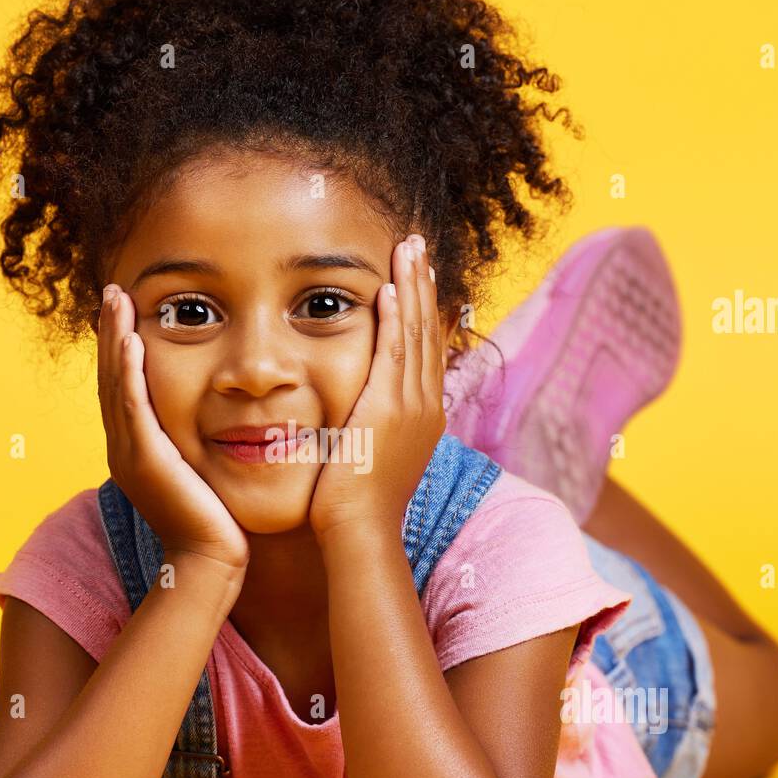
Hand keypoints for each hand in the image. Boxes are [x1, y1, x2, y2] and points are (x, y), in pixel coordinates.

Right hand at [96, 284, 249, 571]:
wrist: (210, 561)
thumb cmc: (217, 521)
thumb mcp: (201, 472)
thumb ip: (197, 445)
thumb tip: (217, 421)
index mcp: (135, 449)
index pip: (122, 386)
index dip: (120, 347)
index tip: (125, 310)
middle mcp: (124, 448)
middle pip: (110, 377)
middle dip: (111, 332)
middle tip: (113, 291)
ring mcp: (129, 454)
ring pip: (116, 384)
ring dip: (115, 339)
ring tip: (117, 300)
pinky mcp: (144, 460)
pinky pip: (133, 406)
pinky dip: (130, 371)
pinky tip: (133, 341)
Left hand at [308, 234, 446, 544]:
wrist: (360, 532)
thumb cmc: (353, 508)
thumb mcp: (366, 458)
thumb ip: (364, 429)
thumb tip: (350, 417)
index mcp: (422, 417)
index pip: (423, 349)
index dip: (420, 308)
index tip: (414, 276)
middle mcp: (426, 406)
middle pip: (427, 331)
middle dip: (422, 285)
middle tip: (418, 246)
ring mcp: (413, 406)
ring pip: (416, 332)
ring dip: (412, 287)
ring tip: (408, 249)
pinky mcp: (390, 408)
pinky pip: (396, 351)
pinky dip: (396, 317)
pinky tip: (389, 287)